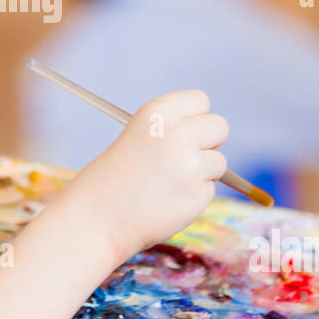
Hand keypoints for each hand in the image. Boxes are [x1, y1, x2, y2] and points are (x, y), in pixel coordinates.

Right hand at [66, 89, 228, 262]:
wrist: (98, 217)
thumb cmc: (114, 178)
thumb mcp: (139, 137)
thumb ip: (172, 131)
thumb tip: (210, 137)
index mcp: (158, 113)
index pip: (201, 100)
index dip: (196, 118)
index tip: (186, 131)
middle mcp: (177, 133)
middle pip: (220, 127)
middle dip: (209, 142)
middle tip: (185, 159)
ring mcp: (190, 164)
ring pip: (218, 162)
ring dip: (201, 173)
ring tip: (167, 184)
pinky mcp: (198, 194)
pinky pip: (209, 189)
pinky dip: (193, 196)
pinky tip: (167, 201)